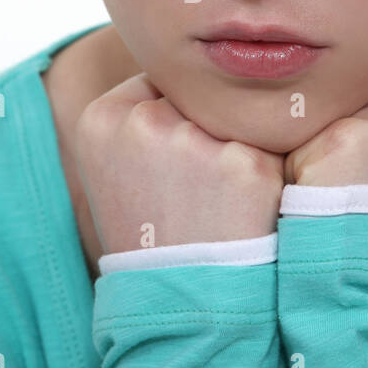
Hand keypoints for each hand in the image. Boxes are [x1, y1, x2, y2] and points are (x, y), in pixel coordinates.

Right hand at [74, 72, 285, 255]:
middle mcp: (143, 122)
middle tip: (192, 191)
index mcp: (101, 117)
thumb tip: (190, 63)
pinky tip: (244, 209)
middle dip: (203, 133)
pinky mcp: (245, 165)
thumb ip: (141, 112)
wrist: (183, 304)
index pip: (158, 84)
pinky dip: (263, 174)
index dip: (173, 123)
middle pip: (195, 99)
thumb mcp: (118, 166)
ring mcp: (195, 142)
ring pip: (232, 119)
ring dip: (234, 150)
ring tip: (215, 203)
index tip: (167, 169)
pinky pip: (266, 146)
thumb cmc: (154, 232)